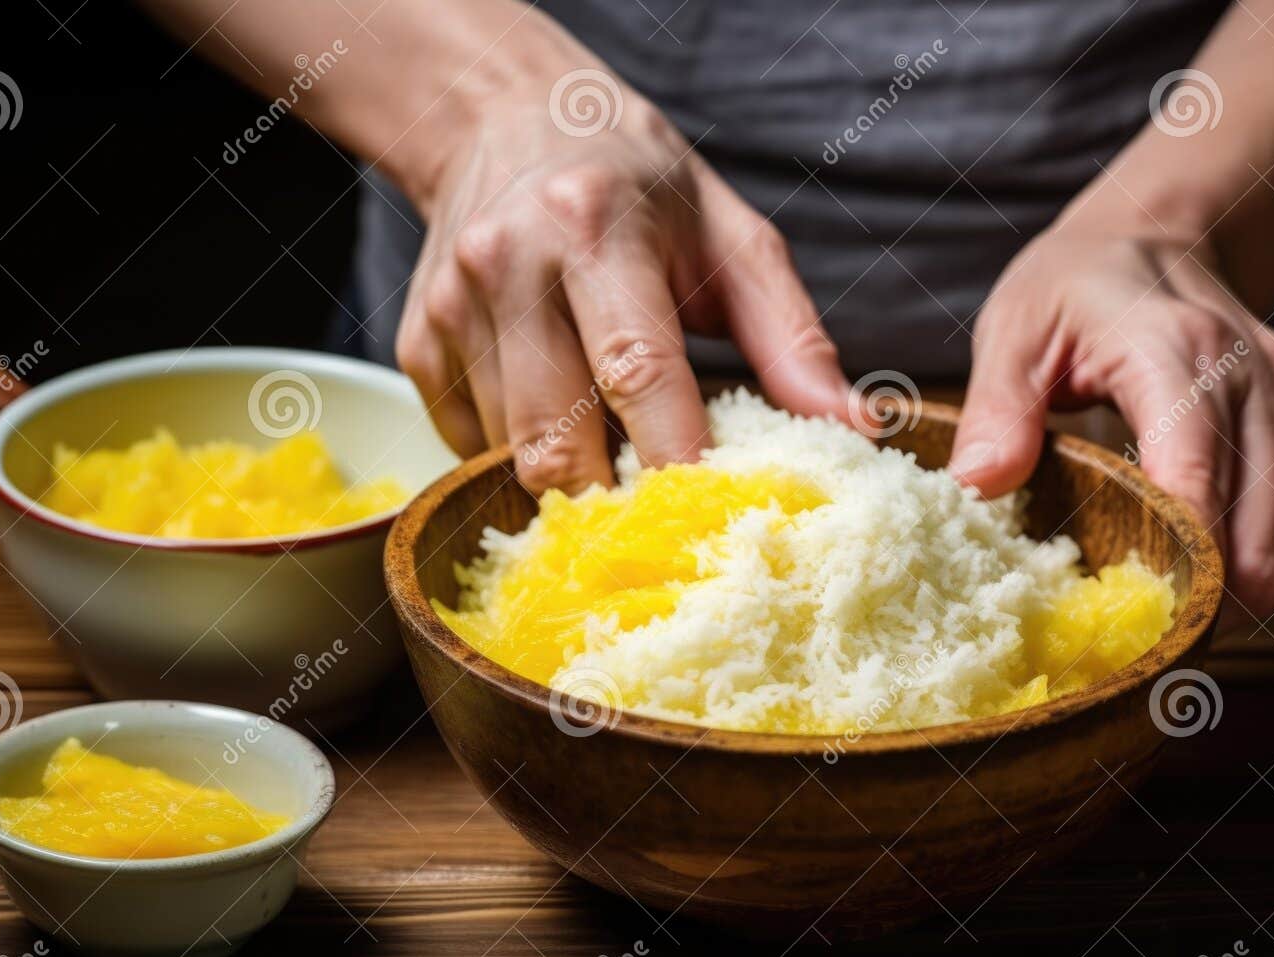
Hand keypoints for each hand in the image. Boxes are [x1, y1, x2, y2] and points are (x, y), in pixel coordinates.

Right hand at [395, 79, 855, 491]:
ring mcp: (452, 311)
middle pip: (558, 443)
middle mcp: (509, 267)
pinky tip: (559, 413)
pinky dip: (524, 456)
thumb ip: (792, 337)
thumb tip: (855, 429)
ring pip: (514, 458)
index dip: (677, 463)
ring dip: (573, 480)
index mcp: (596, 229)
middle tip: (669, 523)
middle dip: (616, 502)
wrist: (503, 117)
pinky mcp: (417, 346)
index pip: (638, 373)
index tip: (719, 522)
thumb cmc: (634, 183)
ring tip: (617, 454)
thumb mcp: (730, 235)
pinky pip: (474, 446)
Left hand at [951, 227, 1273, 624]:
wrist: (1159, 236)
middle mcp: (1255, 378)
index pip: (1196, 477)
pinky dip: (1257, 557)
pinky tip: (1206, 586)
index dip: (1179, 562)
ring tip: (1174, 635)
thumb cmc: (1078, 285)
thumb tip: (976, 489)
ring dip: (1238, 588)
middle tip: (1151, 663)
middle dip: (1208, 599)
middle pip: (1253, 520)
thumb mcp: (1015, 327)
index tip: (1145, 630)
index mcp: (1179, 354)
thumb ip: (998, 407)